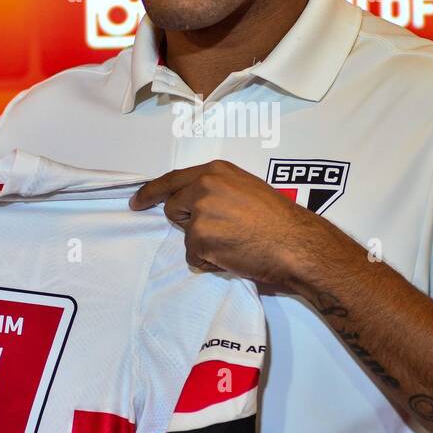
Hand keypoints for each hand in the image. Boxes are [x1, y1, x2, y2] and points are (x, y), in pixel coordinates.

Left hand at [128, 159, 350, 288]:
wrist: (296, 244)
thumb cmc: (280, 220)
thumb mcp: (247, 189)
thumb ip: (219, 190)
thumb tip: (198, 204)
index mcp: (216, 171)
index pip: (173, 179)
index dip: (151, 192)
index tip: (136, 201)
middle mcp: (204, 186)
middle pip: (173, 207)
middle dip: (187, 222)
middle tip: (217, 232)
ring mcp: (200, 212)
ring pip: (186, 234)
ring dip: (204, 243)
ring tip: (235, 243)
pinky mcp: (199, 238)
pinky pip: (194, 256)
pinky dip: (209, 261)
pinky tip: (234, 256)